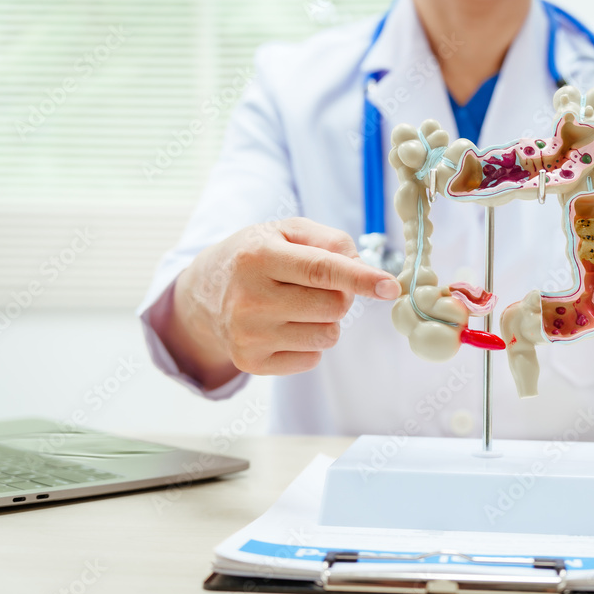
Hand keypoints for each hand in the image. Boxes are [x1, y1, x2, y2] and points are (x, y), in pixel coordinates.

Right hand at [158, 218, 400, 386]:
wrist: (203, 293)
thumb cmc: (256, 256)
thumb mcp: (286, 231)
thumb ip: (329, 240)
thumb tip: (363, 267)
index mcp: (258, 257)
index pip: (322, 270)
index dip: (361, 278)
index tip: (390, 287)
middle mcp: (250, 299)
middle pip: (334, 306)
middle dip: (340, 295)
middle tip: (317, 286)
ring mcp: (249, 335)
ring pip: (327, 335)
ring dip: (325, 321)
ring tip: (298, 306)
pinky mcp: (251, 362)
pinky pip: (312, 358)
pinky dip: (309, 343)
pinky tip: (285, 326)